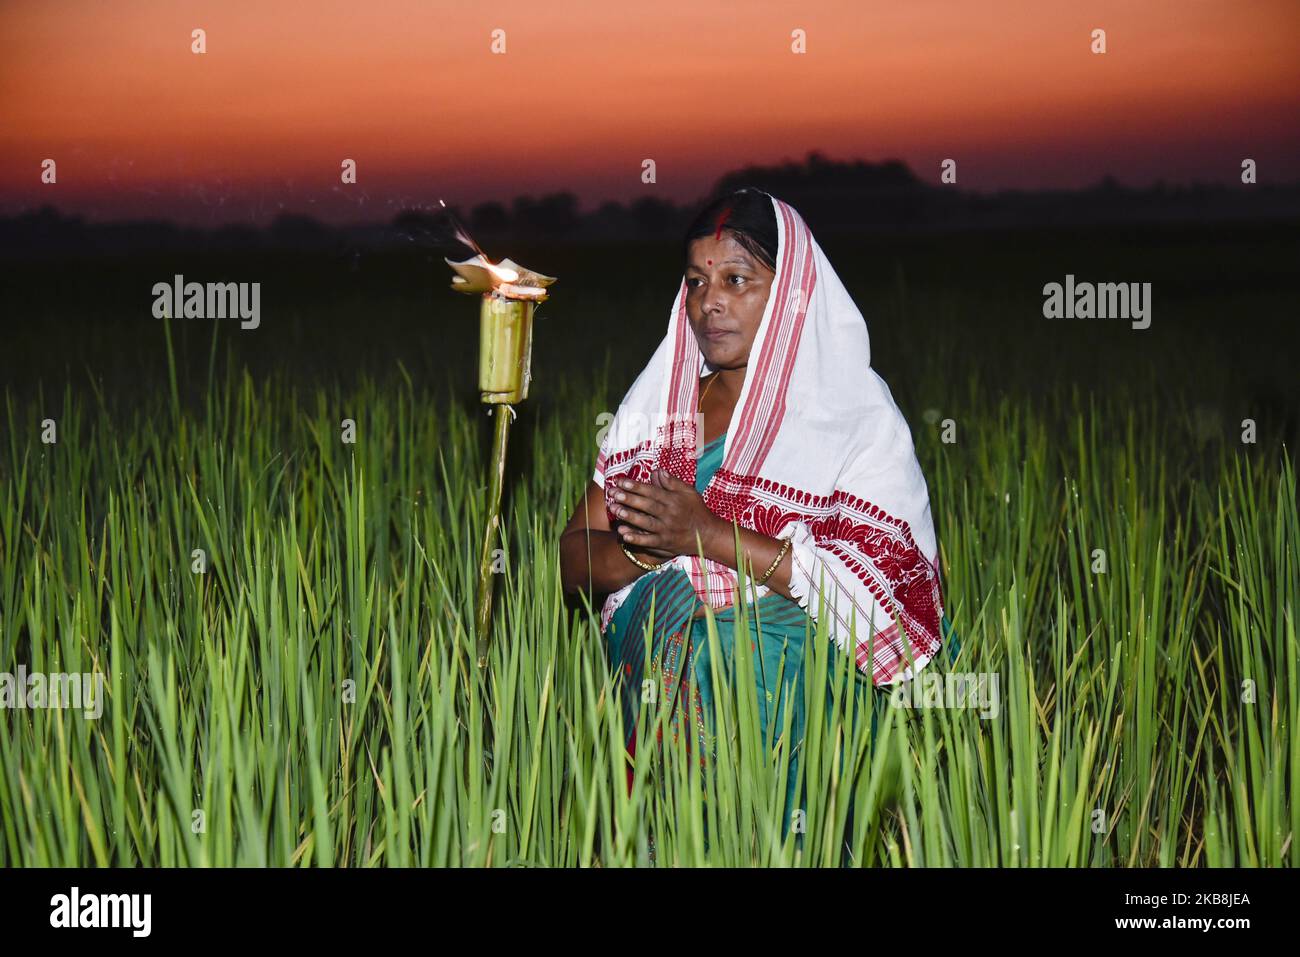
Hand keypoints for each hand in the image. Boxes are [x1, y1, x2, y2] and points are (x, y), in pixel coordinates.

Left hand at [611, 470, 726, 558]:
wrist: (708, 535)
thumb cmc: (697, 510)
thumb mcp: (688, 492)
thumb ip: (672, 482)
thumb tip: (657, 470)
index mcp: (674, 500)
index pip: (652, 491)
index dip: (636, 486)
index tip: (621, 481)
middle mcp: (669, 514)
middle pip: (646, 505)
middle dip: (628, 498)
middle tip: (613, 493)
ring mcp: (667, 530)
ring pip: (645, 523)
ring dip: (629, 516)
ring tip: (614, 509)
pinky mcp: (665, 544)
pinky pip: (649, 542)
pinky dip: (637, 539)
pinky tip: (624, 535)